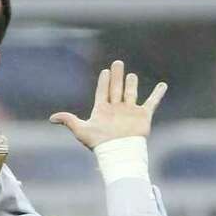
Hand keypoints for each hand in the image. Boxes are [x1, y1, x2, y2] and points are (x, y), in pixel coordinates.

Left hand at [51, 60, 166, 150]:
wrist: (119, 152)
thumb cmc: (100, 144)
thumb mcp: (81, 130)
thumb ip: (68, 121)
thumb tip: (51, 118)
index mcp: (102, 110)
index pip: (102, 92)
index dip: (103, 82)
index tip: (104, 72)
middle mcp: (116, 109)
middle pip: (116, 88)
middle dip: (116, 76)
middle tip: (117, 63)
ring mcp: (130, 111)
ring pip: (131, 93)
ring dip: (131, 84)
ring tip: (130, 75)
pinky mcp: (143, 115)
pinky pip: (152, 102)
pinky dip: (158, 94)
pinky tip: (163, 85)